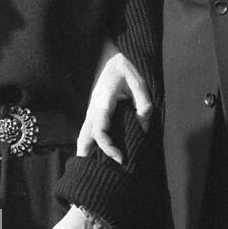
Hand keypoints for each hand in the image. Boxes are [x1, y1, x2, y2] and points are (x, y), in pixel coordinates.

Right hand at [76, 50, 151, 164]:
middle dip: (86, 154)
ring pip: (83, 133)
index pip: (99, 131)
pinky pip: (88, 129)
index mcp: (102, 103)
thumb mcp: (139, 82)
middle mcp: (93, 109)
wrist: (111, 56)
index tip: (120, 158)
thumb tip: (144, 126)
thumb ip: (143, 103)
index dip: (107, 147)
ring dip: (84, 149)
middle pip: (84, 136)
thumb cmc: (125, 67)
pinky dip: (88, 142)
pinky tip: (94, 152)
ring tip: (87, 166)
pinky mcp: (94, 110)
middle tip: (91, 173)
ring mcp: (91, 110)